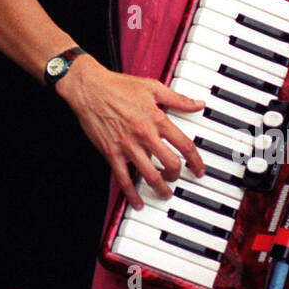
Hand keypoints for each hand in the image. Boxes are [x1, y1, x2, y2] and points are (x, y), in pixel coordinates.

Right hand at [57, 54, 205, 206]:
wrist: (89, 88)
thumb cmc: (118, 86)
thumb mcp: (153, 88)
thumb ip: (178, 99)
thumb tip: (198, 104)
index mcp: (157, 119)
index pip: (185, 145)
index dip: (196, 161)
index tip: (199, 169)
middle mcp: (145, 135)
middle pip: (170, 164)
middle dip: (177, 175)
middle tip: (177, 178)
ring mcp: (127, 146)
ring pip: (150, 175)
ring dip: (160, 189)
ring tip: (164, 194)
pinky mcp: (111, 153)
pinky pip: (123, 179)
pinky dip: (132, 194)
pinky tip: (138, 202)